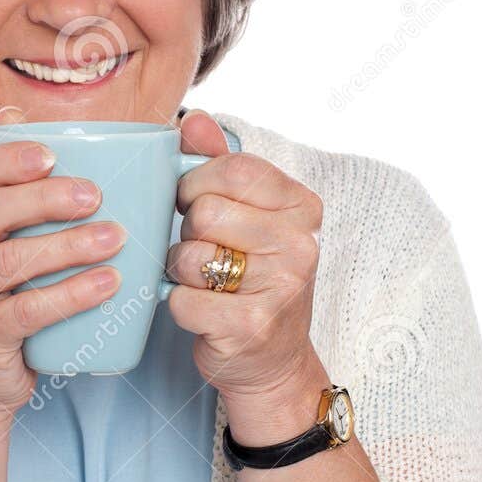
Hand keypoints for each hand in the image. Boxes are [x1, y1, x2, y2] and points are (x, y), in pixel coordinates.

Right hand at [0, 106, 125, 424]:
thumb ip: (10, 188)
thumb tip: (22, 113)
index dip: (6, 159)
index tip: (52, 153)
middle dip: (42, 197)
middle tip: (95, 194)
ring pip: (7, 260)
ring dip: (65, 245)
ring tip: (114, 237)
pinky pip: (23, 312)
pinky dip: (68, 296)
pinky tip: (106, 284)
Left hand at [166, 109, 326, 433]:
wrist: (270, 362)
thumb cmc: (250, 279)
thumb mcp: (245, 215)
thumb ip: (217, 163)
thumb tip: (192, 119)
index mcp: (302, 207)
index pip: (231, 168)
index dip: (195, 184)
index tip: (196, 205)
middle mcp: (301, 244)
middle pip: (204, 211)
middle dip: (188, 232)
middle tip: (206, 253)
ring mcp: (281, 287)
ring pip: (190, 255)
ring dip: (181, 271)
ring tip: (205, 284)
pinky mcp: (251, 326)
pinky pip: (181, 299)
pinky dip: (178, 307)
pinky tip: (203, 313)